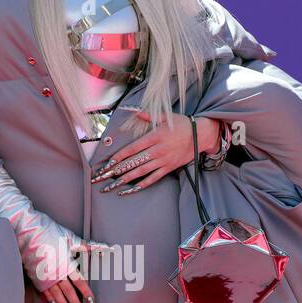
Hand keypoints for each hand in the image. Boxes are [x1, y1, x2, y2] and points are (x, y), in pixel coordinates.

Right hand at [30, 225, 108, 302]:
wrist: (26, 232)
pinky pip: (48, 297)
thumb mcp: (70, 238)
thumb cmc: (49, 232)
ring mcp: (46, 279)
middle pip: (70, 298)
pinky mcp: (38, 280)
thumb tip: (107, 248)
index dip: (89, 299)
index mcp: (67, 265)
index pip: (82, 286)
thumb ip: (89, 247)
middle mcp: (57, 275)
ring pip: (59, 301)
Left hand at [89, 112, 221, 192]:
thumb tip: (134, 112)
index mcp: (154, 137)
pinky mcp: (168, 168)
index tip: (106, 164)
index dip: (118, 157)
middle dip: (115, 172)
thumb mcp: (165, 116)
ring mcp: (162, 161)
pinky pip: (152, 179)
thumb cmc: (182, 124)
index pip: (132, 149)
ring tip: (110, 187)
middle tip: (101, 179)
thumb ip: (148, 115)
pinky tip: (128, 191)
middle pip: (132, 163)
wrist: (201, 136)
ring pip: (140, 173)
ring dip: (123, 181)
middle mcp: (157, 151)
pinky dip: (139, 186)